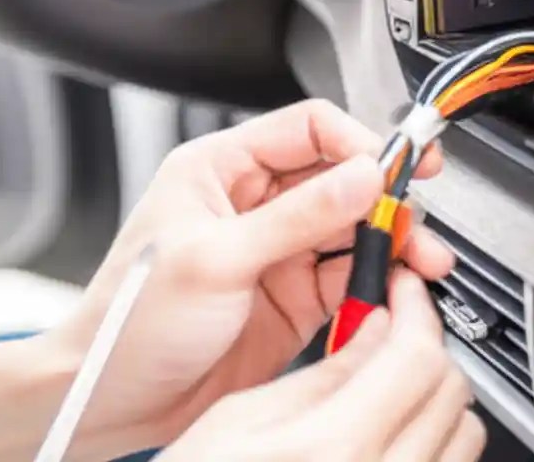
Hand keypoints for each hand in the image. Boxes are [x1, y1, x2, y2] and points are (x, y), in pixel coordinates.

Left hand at [41, 100, 453, 454]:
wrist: (113, 402)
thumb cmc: (129, 322)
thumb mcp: (216, 259)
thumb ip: (298, 217)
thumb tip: (363, 177)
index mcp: (222, 170)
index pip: (309, 130)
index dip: (359, 143)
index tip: (396, 168)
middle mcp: (254, 205)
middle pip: (342, 180)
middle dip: (385, 200)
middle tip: (413, 223)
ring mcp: (277, 253)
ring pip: (354, 232)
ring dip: (390, 244)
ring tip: (420, 263)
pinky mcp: (294, 300)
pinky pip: (349, 281)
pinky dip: (378, 286)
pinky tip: (393, 292)